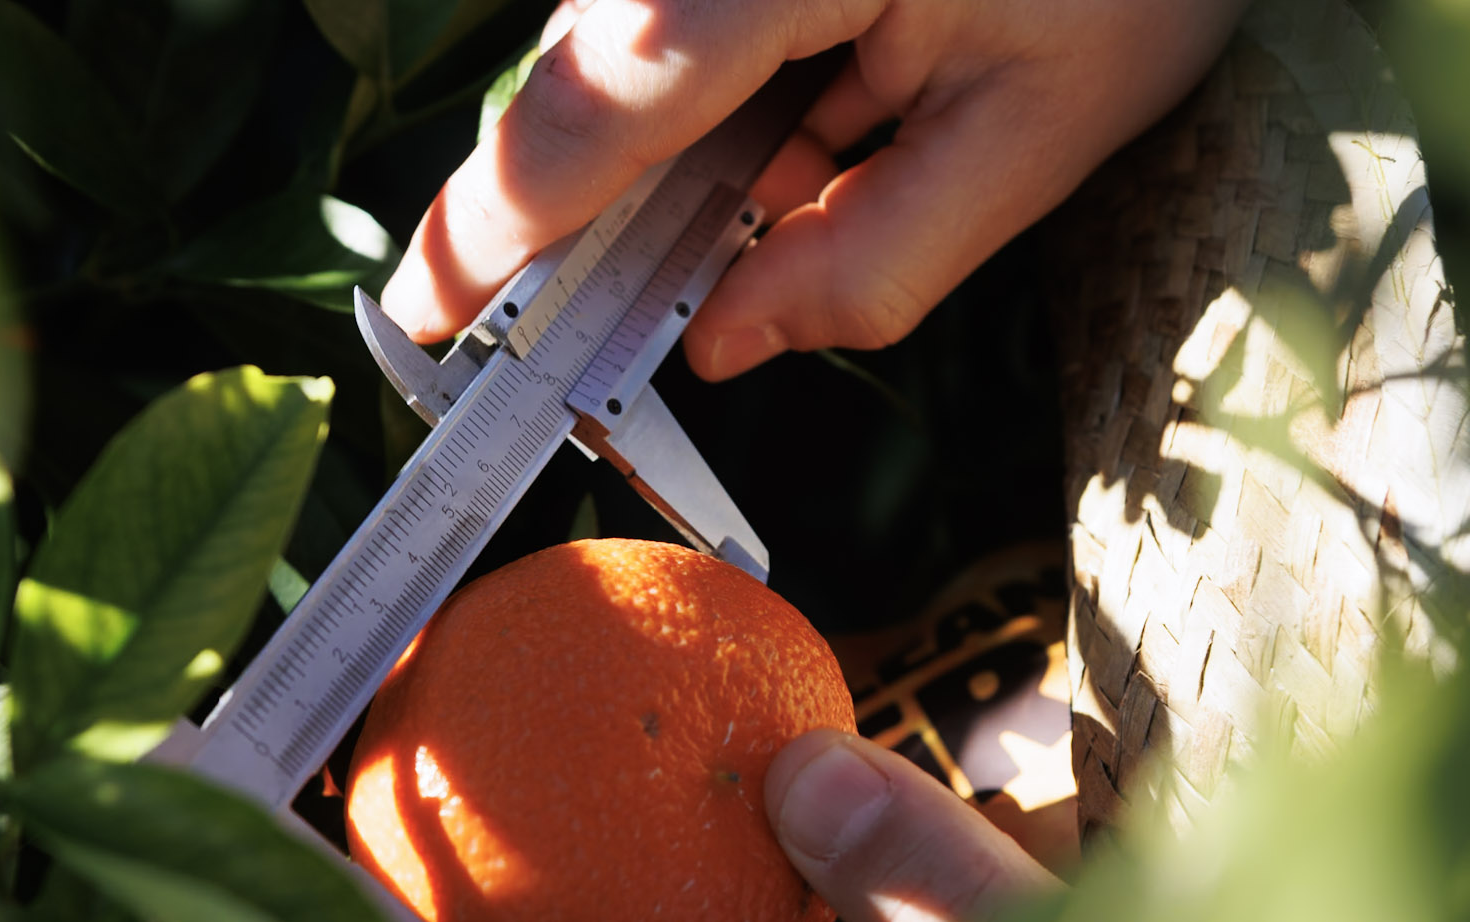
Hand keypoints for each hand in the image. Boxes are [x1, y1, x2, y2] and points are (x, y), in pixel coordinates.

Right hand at [381, 0, 1246, 378]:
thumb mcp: (1041, 136)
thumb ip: (875, 261)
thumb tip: (723, 342)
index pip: (605, 101)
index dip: (500, 225)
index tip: (428, 323)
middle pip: (586, 69)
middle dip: (580, 214)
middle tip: (609, 319)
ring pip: (621, 42)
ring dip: (662, 162)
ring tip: (794, 195)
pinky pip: (676, 20)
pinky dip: (712, 106)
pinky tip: (811, 133)